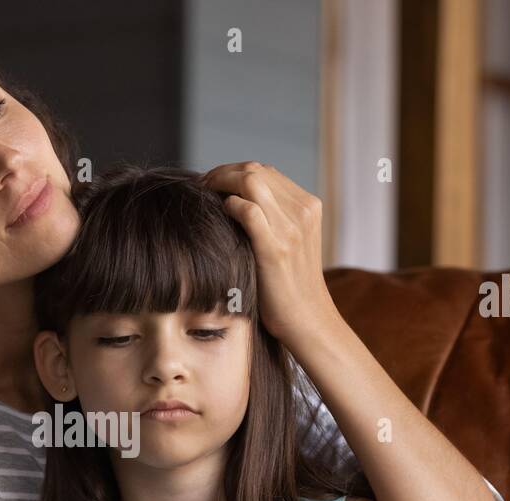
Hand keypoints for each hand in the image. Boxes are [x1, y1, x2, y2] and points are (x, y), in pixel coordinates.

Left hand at [199, 161, 336, 347]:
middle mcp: (303, 210)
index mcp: (308, 206)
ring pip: (250, 181)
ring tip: (202, 196)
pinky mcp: (276, 248)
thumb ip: (273, 218)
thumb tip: (234, 200)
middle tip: (201, 186)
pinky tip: (218, 215)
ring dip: (219, 184)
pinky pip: (247, 210)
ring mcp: (291, 228)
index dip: (234, 172)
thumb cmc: (289, 286)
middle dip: (222, 173)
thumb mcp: (290, 243)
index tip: (212, 184)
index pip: (266, 172)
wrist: (307, 321)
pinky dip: (228, 205)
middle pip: (255, 170)